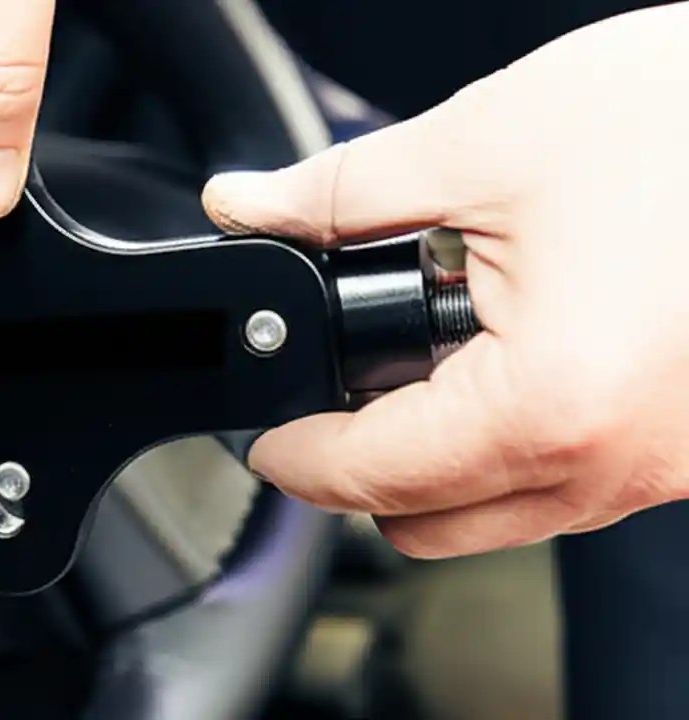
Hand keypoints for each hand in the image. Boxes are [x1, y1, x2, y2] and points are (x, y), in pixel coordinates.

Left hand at [201, 4, 688, 558]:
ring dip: (434, 460)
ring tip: (415, 362)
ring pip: (497, 514)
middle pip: (426, 522)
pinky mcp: (685, 445)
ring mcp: (659, 467)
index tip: (265, 432)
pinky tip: (498, 358)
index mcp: (551, 406)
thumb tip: (250, 205)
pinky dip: (508, 443)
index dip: (295, 455)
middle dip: (358, 468)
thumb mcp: (490, 142)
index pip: (373, 477)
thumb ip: (343, 192)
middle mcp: (613, 464)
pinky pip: (565, 483)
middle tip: (329, 391)